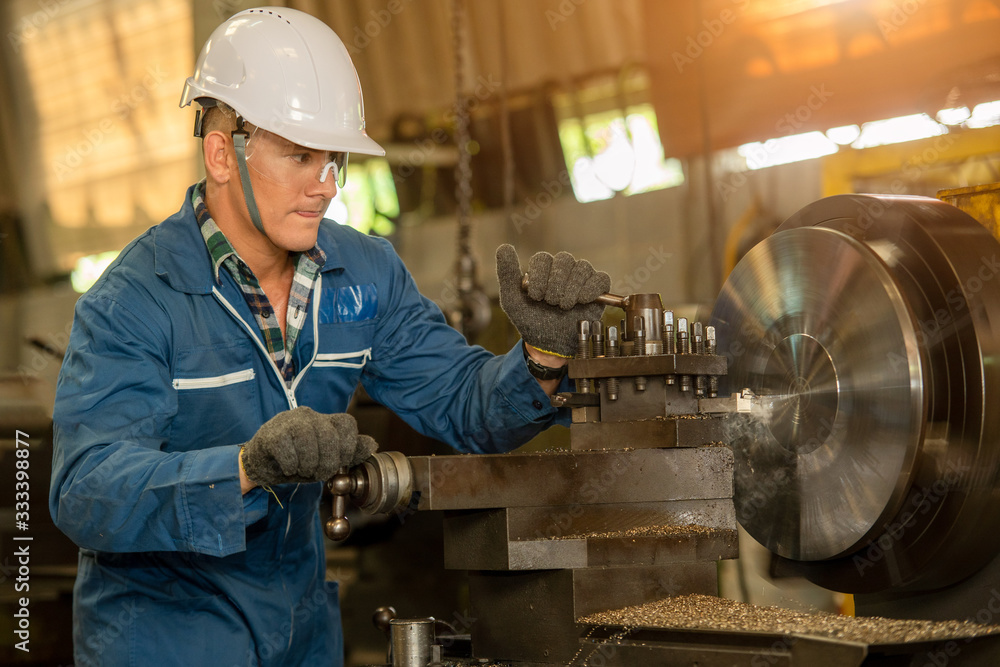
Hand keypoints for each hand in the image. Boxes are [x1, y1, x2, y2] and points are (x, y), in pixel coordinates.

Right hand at [241, 407, 376, 486]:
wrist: (262, 465)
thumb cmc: (298, 461)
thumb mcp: (327, 459)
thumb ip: (350, 452)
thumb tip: (373, 445)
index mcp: (326, 421)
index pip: (347, 423)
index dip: (348, 446)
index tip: (340, 464)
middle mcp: (309, 416)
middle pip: (328, 434)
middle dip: (328, 461)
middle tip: (319, 473)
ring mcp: (289, 421)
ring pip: (307, 438)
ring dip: (308, 463)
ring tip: (302, 470)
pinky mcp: (271, 432)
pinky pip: (286, 446)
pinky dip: (291, 463)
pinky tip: (288, 468)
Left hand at [496, 244, 609, 357]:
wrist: (548, 343)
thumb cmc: (530, 320)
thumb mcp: (512, 300)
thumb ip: (507, 274)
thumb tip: (503, 247)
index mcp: (543, 268)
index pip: (543, 259)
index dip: (540, 277)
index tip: (536, 296)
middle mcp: (563, 269)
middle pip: (564, 260)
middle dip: (555, 284)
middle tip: (551, 303)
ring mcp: (582, 278)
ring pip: (582, 267)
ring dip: (571, 288)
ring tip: (564, 305)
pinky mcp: (598, 290)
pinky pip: (601, 279)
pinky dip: (591, 288)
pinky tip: (582, 300)